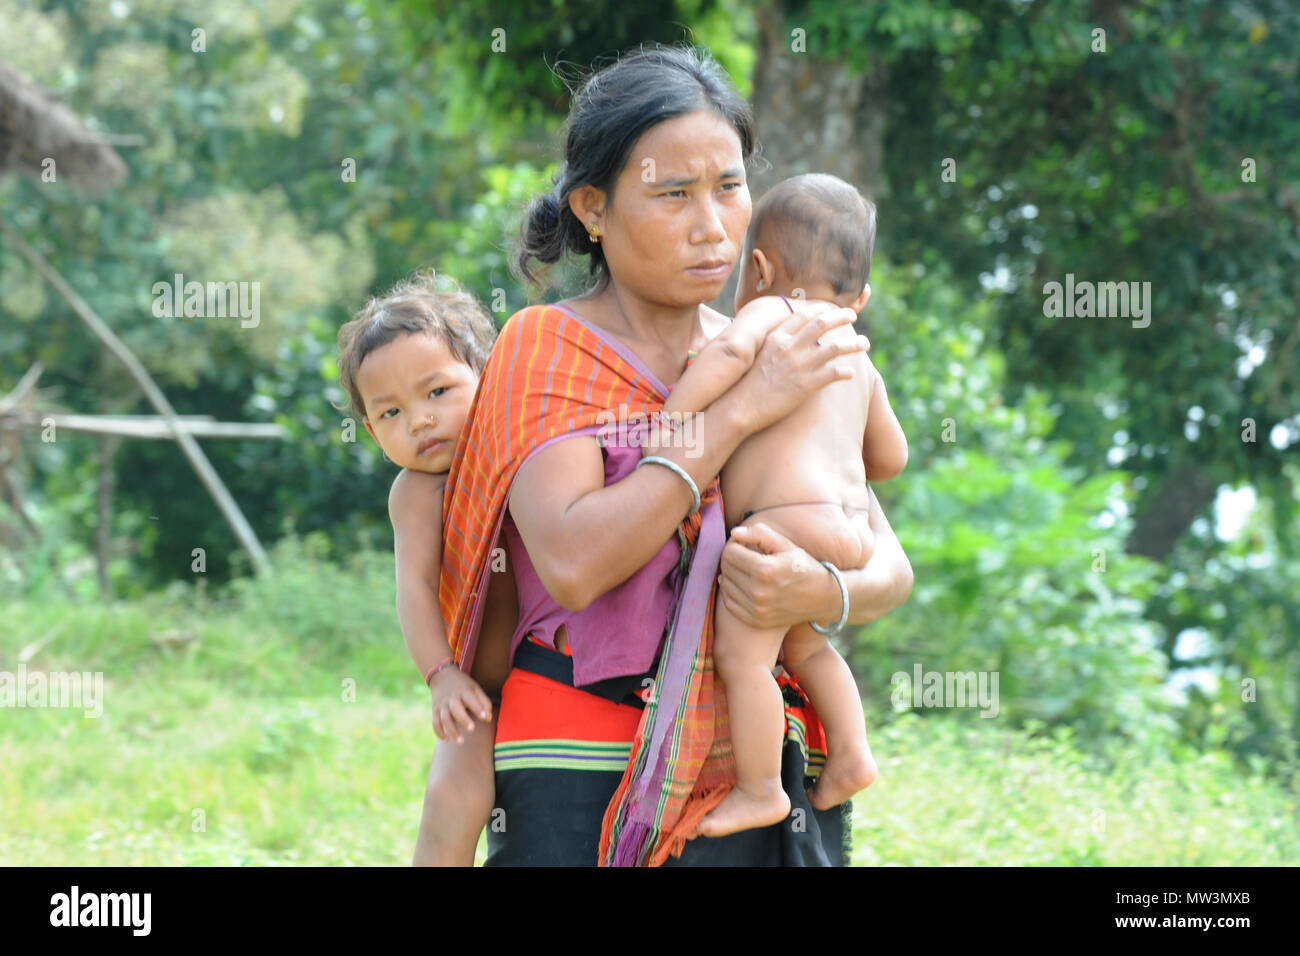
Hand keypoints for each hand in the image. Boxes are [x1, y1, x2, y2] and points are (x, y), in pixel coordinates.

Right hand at [428, 665, 493, 743]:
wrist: (442, 675)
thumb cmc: (463, 685)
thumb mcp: (475, 688)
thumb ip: (484, 702)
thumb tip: (488, 719)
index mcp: (464, 690)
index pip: (470, 699)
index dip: (477, 708)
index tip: (484, 717)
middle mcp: (452, 698)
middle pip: (455, 709)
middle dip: (463, 719)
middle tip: (472, 729)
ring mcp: (442, 704)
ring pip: (444, 718)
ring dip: (451, 730)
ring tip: (461, 742)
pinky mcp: (435, 710)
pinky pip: (435, 722)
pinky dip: (439, 732)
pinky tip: (446, 740)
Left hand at [718, 521, 835, 630]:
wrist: (823, 597)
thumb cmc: (803, 565)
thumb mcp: (785, 544)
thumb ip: (759, 534)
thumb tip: (734, 533)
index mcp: (765, 570)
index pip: (729, 553)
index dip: (734, 545)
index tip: (744, 545)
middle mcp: (759, 592)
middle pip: (726, 568)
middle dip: (732, 558)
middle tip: (745, 556)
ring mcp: (757, 609)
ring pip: (725, 586)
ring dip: (731, 575)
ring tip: (746, 570)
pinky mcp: (756, 621)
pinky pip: (729, 604)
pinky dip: (732, 592)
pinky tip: (744, 585)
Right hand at [735, 306, 869, 432]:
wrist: (740, 407)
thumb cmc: (744, 385)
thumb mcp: (754, 356)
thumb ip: (771, 345)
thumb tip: (780, 341)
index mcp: (776, 338)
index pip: (802, 316)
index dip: (820, 310)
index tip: (830, 309)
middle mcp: (789, 348)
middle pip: (822, 324)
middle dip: (841, 317)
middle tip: (852, 315)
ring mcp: (799, 366)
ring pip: (834, 348)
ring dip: (853, 343)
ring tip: (865, 343)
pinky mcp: (805, 386)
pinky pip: (833, 374)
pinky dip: (845, 371)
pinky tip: (852, 373)